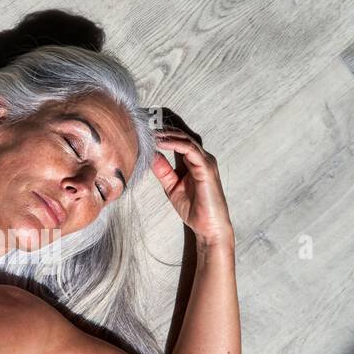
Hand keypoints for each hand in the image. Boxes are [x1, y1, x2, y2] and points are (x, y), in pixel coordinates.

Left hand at [150, 112, 233, 247]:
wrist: (208, 226)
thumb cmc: (194, 208)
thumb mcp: (172, 187)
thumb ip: (163, 171)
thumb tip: (151, 155)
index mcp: (193, 162)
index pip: (178, 141)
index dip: (162, 135)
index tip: (144, 133)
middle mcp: (201, 158)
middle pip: (182, 136)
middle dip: (164, 130)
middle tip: (145, 126)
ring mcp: (205, 161)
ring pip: (186, 139)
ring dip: (168, 135)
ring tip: (151, 133)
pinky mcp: (206, 168)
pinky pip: (190, 150)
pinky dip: (175, 144)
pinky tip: (161, 143)